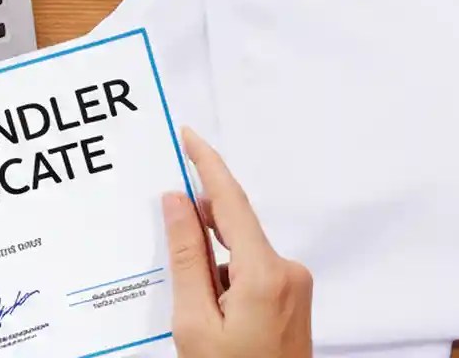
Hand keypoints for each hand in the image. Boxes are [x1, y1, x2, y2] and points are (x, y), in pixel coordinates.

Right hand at [163, 128, 312, 357]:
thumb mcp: (193, 322)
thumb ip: (184, 255)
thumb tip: (177, 203)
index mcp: (265, 274)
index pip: (231, 201)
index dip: (207, 164)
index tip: (188, 137)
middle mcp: (288, 272)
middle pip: (235, 225)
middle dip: (199, 223)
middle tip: (163, 226)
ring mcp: (295, 286)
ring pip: (240, 251)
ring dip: (210, 262)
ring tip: (191, 307)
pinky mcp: (293, 298)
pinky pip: (251, 270)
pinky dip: (224, 277)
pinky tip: (207, 311)